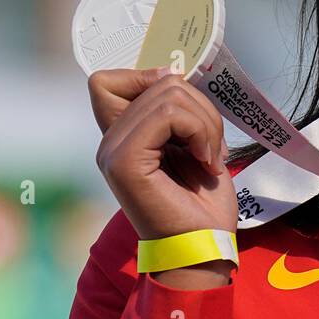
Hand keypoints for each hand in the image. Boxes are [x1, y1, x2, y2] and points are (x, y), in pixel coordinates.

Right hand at [89, 66, 237, 243]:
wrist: (204, 247)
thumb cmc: (201, 205)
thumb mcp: (191, 144)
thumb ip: (175, 110)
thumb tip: (170, 71)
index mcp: (120, 137)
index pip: (107, 80)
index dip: (149, 79)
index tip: (186, 114)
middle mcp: (109, 142)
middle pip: (158, 81)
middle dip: (201, 109)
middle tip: (212, 149)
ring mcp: (113, 151)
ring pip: (168, 93)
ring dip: (206, 124)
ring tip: (210, 158)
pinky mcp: (125, 162)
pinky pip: (168, 115)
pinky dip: (200, 132)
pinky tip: (206, 163)